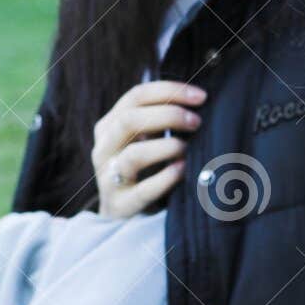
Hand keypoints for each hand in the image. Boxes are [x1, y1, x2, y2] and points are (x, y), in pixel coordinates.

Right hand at [91, 80, 206, 219]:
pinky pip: (143, 191)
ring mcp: (108, 178)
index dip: (169, 91)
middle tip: (197, 121)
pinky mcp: (120, 205)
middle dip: (169, 115)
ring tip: (188, 148)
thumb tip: (199, 99)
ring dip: (167, 147)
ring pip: (134, 155)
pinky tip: (183, 169)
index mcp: (109, 125)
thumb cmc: (144, 167)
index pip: (136, 96)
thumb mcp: (145, 139)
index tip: (201, 96)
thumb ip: (160, 119)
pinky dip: (166, 178)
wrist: (123, 213)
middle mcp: (104, 148)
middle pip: (130, 120)